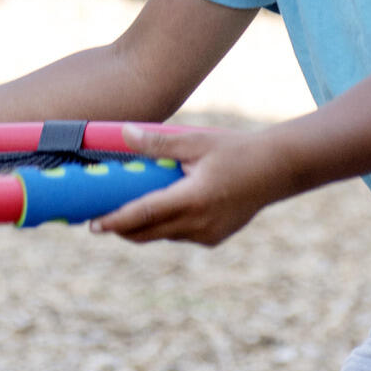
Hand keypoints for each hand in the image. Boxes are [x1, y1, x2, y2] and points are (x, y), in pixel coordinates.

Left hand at [88, 124, 283, 246]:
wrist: (277, 169)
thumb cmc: (236, 150)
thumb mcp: (197, 141)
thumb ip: (159, 142)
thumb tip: (124, 133)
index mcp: (192, 200)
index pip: (142, 215)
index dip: (114, 221)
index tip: (92, 224)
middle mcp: (198, 224)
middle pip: (147, 234)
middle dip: (121, 228)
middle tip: (99, 218)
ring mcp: (207, 235)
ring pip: (163, 235)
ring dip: (144, 226)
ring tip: (127, 208)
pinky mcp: (214, 238)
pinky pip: (180, 235)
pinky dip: (166, 225)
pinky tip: (163, 206)